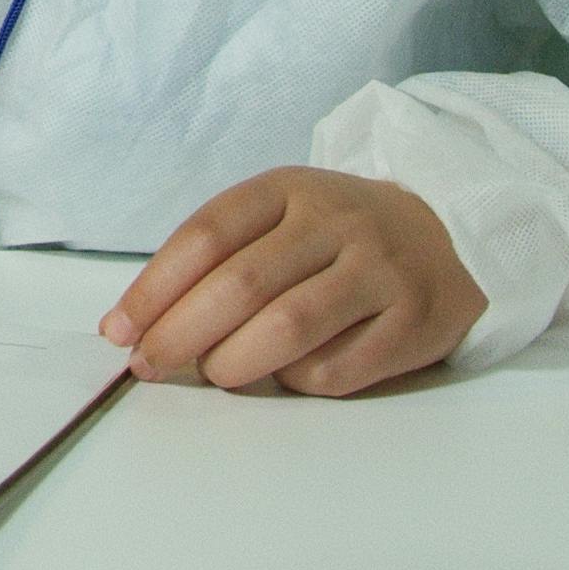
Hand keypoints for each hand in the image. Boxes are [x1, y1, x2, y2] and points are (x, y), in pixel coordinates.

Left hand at [108, 166, 480, 395]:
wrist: (450, 237)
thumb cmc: (339, 237)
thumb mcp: (282, 216)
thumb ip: (218, 258)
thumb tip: (135, 323)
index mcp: (290, 188)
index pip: (206, 235)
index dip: (154, 288)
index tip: (119, 330)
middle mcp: (337, 222)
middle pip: (241, 284)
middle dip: (180, 333)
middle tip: (149, 366)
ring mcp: (380, 271)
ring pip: (288, 327)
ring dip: (233, 362)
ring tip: (214, 373)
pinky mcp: (413, 322)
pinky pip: (335, 368)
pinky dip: (293, 381)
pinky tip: (282, 376)